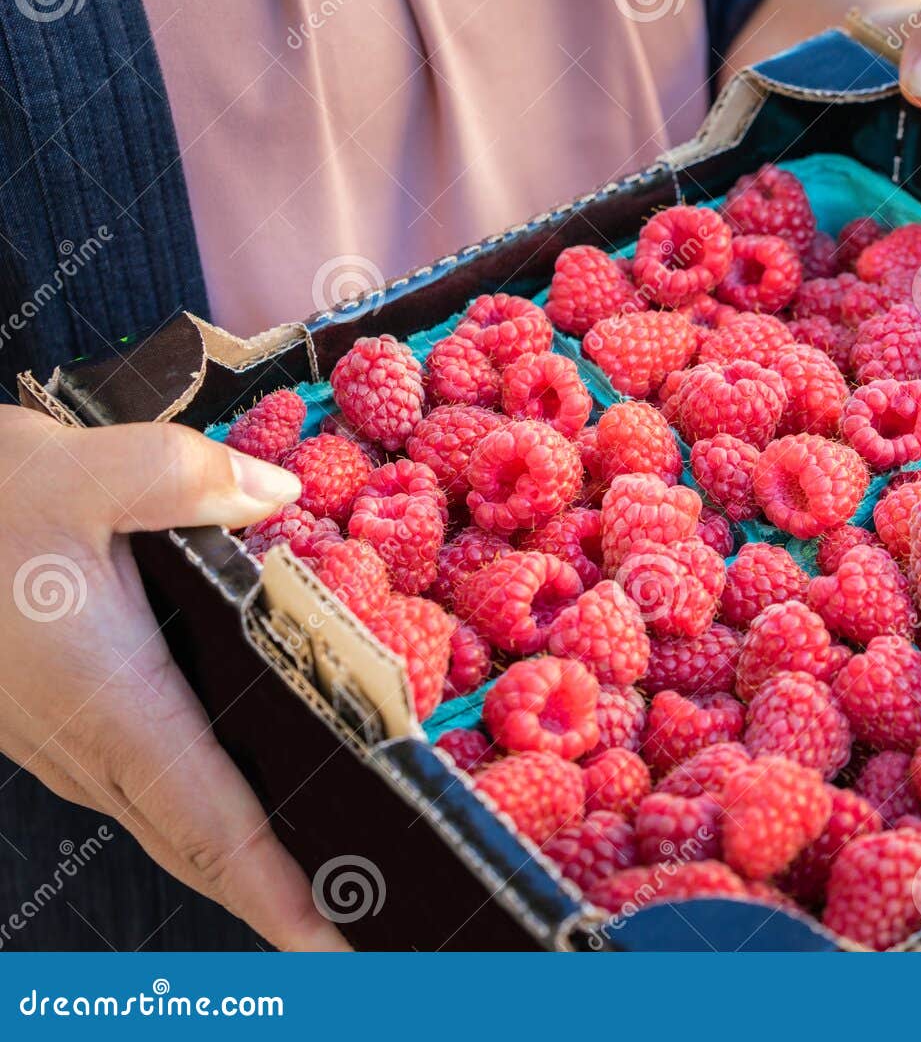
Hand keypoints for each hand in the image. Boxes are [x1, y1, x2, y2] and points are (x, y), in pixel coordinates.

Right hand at [0, 405, 346, 949]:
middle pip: (204, 853)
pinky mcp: (63, 733)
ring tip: (328, 897)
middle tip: (362, 946)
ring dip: (248, 875)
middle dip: (281, 908)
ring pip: (175, 833)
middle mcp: (95, 749)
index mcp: (117, 704)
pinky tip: (253, 822)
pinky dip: (210, 832)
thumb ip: (192, 482)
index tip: (332, 944)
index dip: (275, 890)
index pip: (213, 820)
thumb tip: (279, 496)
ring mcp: (73, 751)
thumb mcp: (87, 470)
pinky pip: (150, 801)